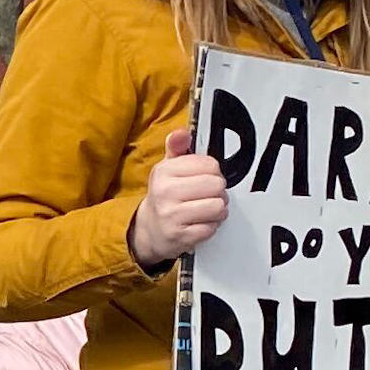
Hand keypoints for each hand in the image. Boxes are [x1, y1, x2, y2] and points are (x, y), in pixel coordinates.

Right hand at [126, 127, 229, 266]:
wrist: (150, 230)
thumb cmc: (165, 196)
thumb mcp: (167, 168)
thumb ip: (177, 148)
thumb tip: (182, 133)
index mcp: (164, 171)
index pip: (209, 164)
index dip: (213, 171)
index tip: (205, 176)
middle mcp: (165, 193)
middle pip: (216, 185)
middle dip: (219, 191)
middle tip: (209, 194)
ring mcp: (172, 216)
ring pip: (218, 206)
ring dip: (218, 209)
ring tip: (207, 209)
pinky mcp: (181, 236)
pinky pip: (211, 228)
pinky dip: (211, 226)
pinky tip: (201, 223)